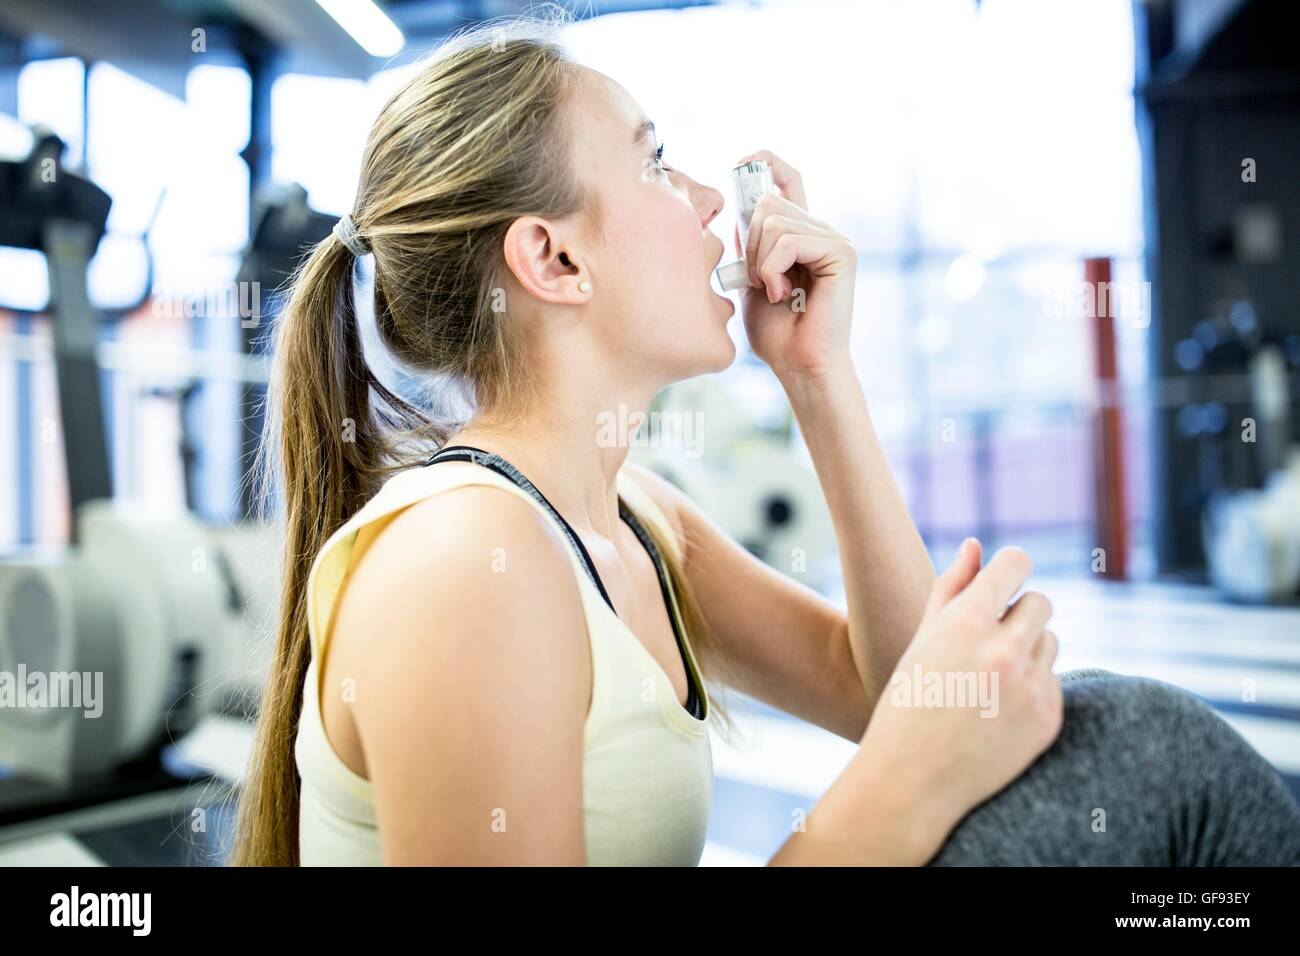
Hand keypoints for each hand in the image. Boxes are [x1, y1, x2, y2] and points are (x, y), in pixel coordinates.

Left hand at [732, 149, 855, 382]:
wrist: (798, 365)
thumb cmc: (776, 332)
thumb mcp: (751, 278)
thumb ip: (749, 245)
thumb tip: (738, 207)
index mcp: (800, 233)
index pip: (787, 179)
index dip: (764, 162)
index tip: (741, 162)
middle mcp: (820, 230)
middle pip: (767, 201)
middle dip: (750, 242)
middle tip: (759, 280)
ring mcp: (833, 239)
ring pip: (774, 220)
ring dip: (761, 260)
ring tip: (774, 291)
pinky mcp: (841, 252)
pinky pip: (789, 239)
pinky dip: (773, 267)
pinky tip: (784, 293)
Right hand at [858, 539, 1063, 856]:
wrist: (913, 780)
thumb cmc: (908, 700)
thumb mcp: (922, 638)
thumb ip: (951, 587)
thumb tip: (977, 544)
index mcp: (966, 623)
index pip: (1015, 563)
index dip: (1011, 568)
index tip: (1003, 580)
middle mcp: (1004, 651)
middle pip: (1040, 602)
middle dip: (1019, 613)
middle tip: (988, 640)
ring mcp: (1031, 687)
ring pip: (1050, 642)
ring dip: (1027, 650)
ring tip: (987, 681)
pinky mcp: (1049, 718)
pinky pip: (1053, 681)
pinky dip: (1032, 689)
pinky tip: (998, 711)